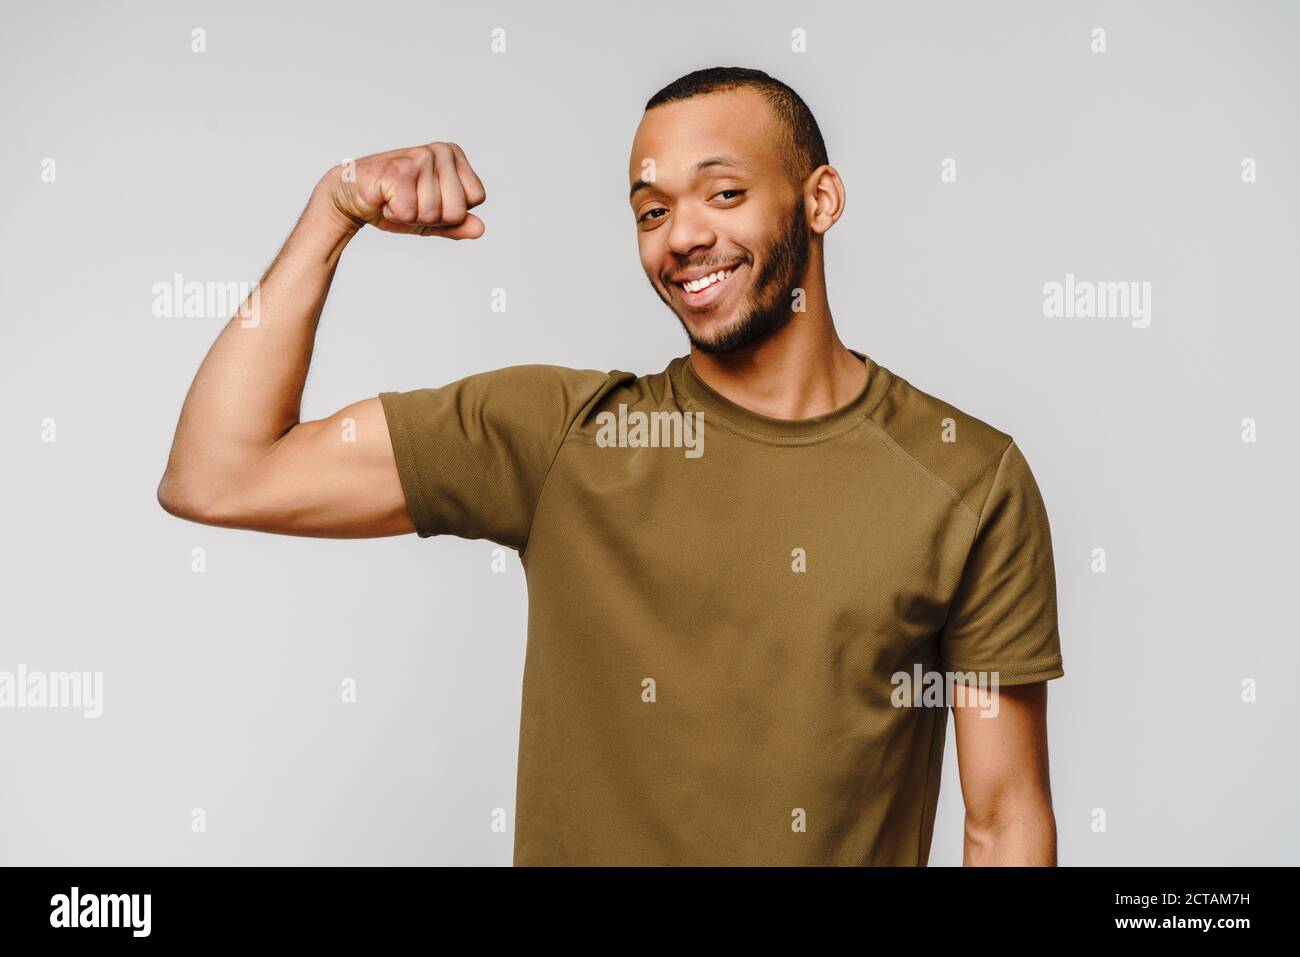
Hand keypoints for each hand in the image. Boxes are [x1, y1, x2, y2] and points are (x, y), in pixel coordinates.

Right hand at [316, 142, 485, 237]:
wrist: (352, 196)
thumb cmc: (395, 203)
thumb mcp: (432, 219)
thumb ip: (458, 224)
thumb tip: (480, 229)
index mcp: (454, 155)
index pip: (475, 199)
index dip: (451, 211)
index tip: (427, 201)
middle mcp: (440, 151)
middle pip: (457, 210)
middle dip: (431, 217)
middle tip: (410, 202)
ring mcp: (420, 158)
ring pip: (433, 214)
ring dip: (410, 216)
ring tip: (395, 199)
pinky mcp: (398, 170)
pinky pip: (410, 214)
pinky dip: (394, 215)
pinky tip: (384, 199)